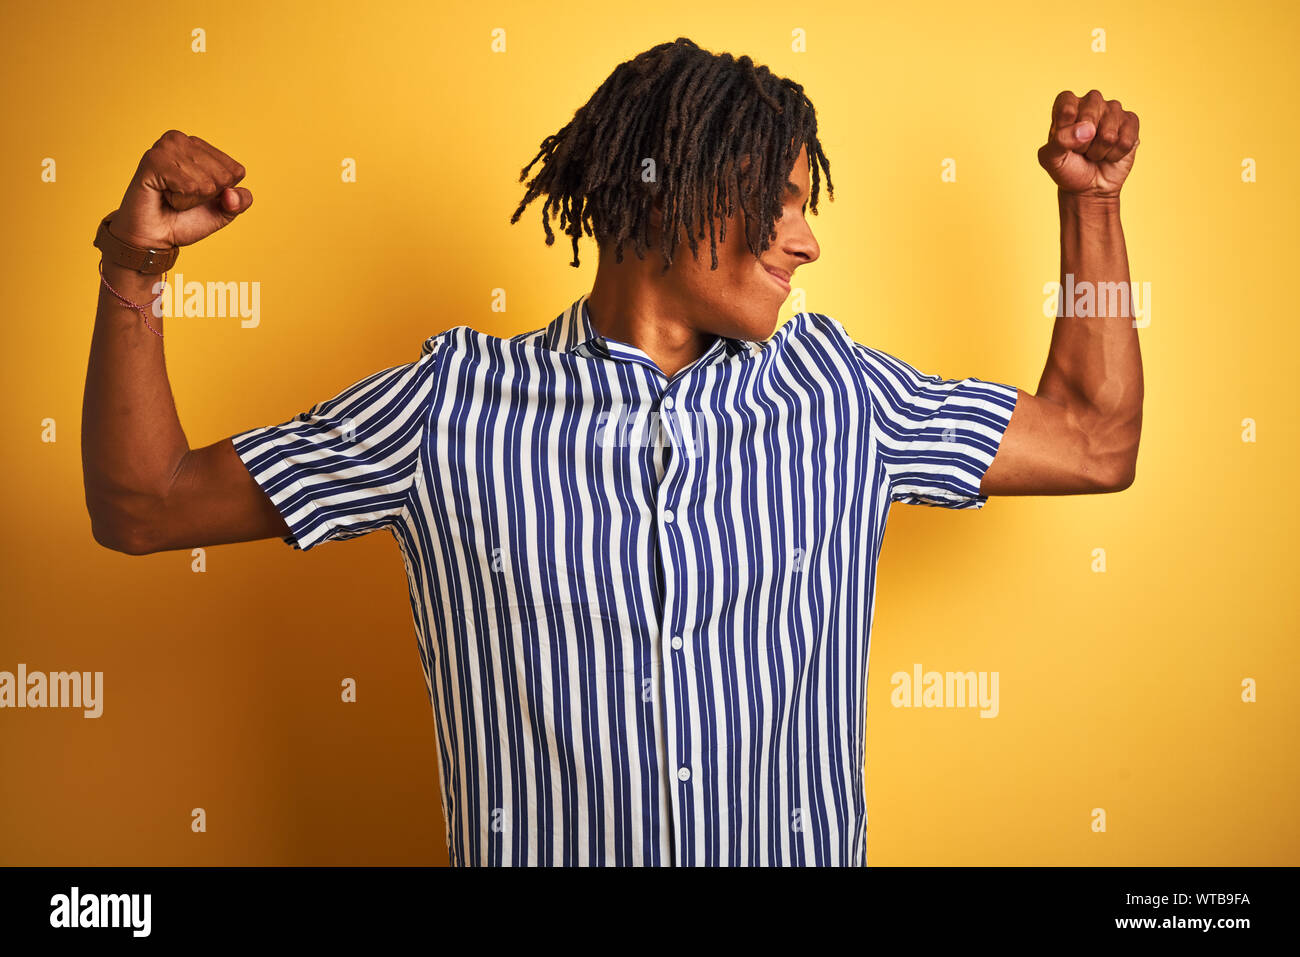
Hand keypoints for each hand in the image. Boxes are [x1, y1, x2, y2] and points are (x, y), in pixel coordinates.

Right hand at [109, 130, 252, 248]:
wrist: (155, 237)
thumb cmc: (185, 220)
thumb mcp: (223, 211)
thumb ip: (241, 200)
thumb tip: (231, 194)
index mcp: (200, 146)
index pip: (236, 171)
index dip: (222, 193)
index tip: (198, 196)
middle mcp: (182, 140)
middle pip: (224, 177)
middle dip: (206, 197)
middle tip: (182, 198)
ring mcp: (165, 147)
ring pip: (206, 182)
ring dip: (191, 199)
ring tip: (171, 197)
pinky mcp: (153, 159)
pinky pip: (189, 186)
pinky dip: (180, 200)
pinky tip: (163, 196)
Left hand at [1037, 90, 1139, 198]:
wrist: (1088, 186)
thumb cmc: (1067, 168)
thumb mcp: (1051, 159)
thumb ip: (1060, 141)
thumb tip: (1088, 128)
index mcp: (1067, 104)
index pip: (1066, 105)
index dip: (1065, 127)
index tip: (1063, 141)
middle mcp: (1091, 101)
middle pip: (1089, 117)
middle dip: (1083, 144)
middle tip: (1080, 150)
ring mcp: (1113, 110)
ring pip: (1108, 134)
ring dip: (1099, 152)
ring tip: (1094, 152)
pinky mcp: (1131, 121)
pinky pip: (1125, 141)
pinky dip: (1115, 155)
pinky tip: (1110, 153)